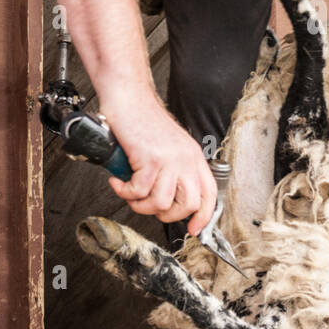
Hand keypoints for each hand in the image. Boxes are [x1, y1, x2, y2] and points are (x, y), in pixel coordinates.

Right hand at [100, 93, 216, 235]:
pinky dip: (124, 191)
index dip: (203, 217)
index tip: (194, 230)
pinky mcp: (150, 158)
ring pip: (161, 204)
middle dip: (166, 216)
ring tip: (129, 192)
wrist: (129, 98)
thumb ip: (175, 170)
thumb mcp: (170, 147)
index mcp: (194, 157)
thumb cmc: (143, 122)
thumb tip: (169, 200)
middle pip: (188, 205)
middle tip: (148, 206)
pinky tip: (118, 181)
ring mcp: (170, 159)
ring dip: (140, 205)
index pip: (209, 194)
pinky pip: (138, 191)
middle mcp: (186, 159)